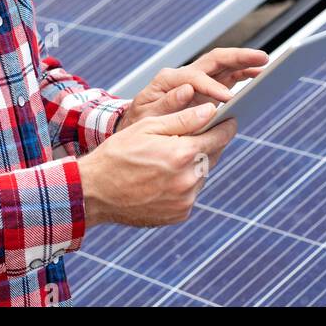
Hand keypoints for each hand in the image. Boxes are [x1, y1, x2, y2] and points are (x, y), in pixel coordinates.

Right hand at [79, 103, 239, 227]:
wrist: (95, 191)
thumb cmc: (118, 153)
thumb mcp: (148, 127)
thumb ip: (183, 118)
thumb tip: (212, 110)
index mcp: (182, 154)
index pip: (219, 136)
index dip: (226, 126)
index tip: (231, 119)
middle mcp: (188, 180)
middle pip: (213, 155)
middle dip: (209, 143)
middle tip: (203, 133)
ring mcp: (185, 200)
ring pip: (203, 175)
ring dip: (196, 164)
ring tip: (177, 155)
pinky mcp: (179, 214)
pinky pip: (192, 193)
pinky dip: (186, 183)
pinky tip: (168, 176)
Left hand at [115, 46, 268, 132]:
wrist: (136, 128)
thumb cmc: (140, 124)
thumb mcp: (146, 117)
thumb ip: (165, 105)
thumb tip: (187, 91)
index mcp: (169, 79)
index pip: (196, 78)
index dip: (213, 88)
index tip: (229, 101)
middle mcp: (185, 74)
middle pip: (215, 59)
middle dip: (238, 57)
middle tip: (262, 58)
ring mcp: (198, 80)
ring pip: (225, 64)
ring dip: (245, 62)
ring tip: (267, 65)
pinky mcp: (207, 89)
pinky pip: (228, 77)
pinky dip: (244, 74)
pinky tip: (259, 77)